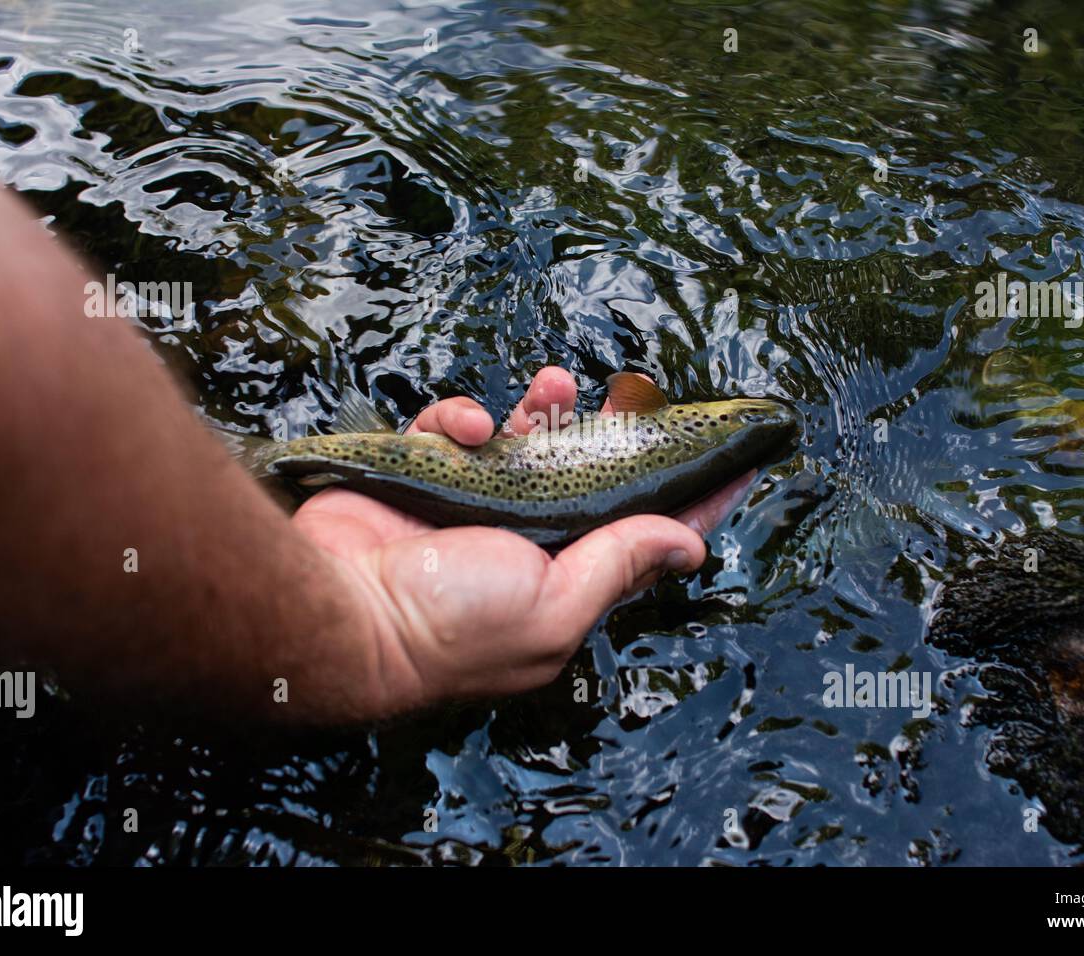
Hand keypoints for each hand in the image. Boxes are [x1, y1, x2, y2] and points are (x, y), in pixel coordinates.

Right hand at [291, 367, 755, 716]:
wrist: (343, 608)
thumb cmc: (453, 624)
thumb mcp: (554, 603)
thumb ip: (619, 566)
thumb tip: (691, 547)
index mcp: (565, 582)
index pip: (647, 538)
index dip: (695, 502)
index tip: (740, 463)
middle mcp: (525, 544)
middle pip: (588, 476)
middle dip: (614, 435)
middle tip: (636, 398)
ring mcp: (472, 508)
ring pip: (524, 441)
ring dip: (542, 408)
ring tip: (554, 383)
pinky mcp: (425, 476)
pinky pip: (457, 431)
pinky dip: (461, 420)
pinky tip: (466, 429)